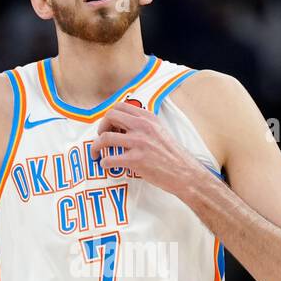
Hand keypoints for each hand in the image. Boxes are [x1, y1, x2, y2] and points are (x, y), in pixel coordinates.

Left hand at [93, 102, 207, 198]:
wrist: (185, 173)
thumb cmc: (173, 156)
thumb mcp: (160, 131)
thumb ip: (144, 125)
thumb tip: (124, 126)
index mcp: (148, 118)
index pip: (120, 106)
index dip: (110, 116)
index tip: (110, 127)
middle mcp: (143, 126)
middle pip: (110, 116)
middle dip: (100, 127)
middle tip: (100, 138)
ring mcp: (139, 143)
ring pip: (105, 138)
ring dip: (95, 147)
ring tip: (96, 154)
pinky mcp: (136, 160)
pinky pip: (109, 159)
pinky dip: (104, 163)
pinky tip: (106, 166)